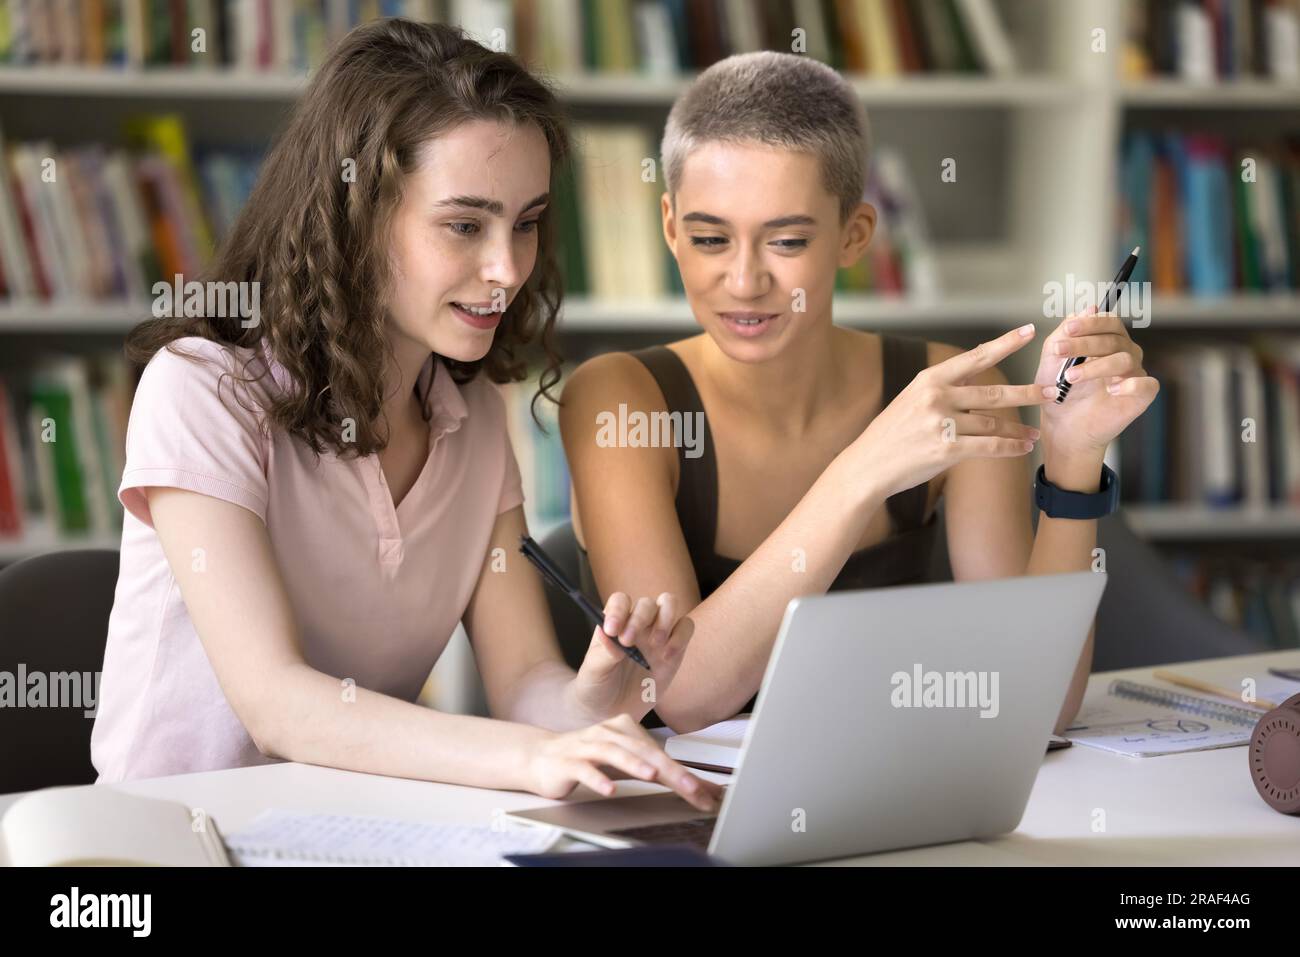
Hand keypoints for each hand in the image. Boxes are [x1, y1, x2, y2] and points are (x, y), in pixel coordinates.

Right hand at [526, 713, 722, 811]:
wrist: (539, 757)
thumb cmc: (587, 759)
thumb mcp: (625, 764)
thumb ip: (656, 772)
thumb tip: (695, 785)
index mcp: (624, 730)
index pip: (659, 753)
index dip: (684, 773)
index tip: (706, 793)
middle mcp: (607, 733)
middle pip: (642, 751)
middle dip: (669, 769)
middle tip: (691, 786)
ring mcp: (586, 746)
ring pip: (613, 753)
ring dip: (634, 764)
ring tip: (652, 775)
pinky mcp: (567, 761)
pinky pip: (584, 769)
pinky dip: (598, 778)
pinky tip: (610, 789)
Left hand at [568, 591, 694, 722]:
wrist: (612, 711)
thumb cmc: (597, 686)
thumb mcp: (593, 672)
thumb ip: (602, 653)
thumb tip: (609, 635)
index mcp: (615, 623)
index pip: (620, 601)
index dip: (618, 610)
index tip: (612, 630)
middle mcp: (637, 623)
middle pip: (647, 603)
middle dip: (640, 618)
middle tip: (628, 642)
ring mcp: (657, 634)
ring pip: (669, 604)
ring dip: (665, 619)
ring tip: (655, 643)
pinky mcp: (675, 649)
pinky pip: (686, 627)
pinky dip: (680, 637)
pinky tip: (667, 657)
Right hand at [849, 323, 1054, 498]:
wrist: (867, 465)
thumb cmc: (891, 433)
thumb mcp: (911, 400)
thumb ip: (943, 387)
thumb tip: (977, 374)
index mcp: (930, 380)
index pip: (975, 357)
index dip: (1005, 344)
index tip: (1029, 331)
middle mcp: (937, 398)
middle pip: (994, 393)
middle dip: (1026, 393)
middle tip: (1049, 392)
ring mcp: (942, 424)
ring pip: (994, 424)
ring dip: (1018, 430)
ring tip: (1034, 433)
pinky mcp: (947, 450)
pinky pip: (989, 447)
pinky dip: (1010, 448)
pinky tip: (1023, 448)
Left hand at [1035, 308, 1158, 461]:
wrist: (1061, 426)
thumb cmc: (1058, 391)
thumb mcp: (1052, 360)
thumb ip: (1063, 334)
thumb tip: (1086, 309)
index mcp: (1107, 341)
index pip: (1108, 322)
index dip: (1090, 323)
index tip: (1067, 329)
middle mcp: (1125, 353)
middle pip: (1114, 339)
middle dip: (1085, 343)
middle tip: (1060, 351)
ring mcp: (1134, 374)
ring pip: (1125, 360)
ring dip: (1095, 367)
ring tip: (1070, 377)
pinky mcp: (1141, 396)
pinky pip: (1147, 384)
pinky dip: (1131, 384)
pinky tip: (1112, 389)